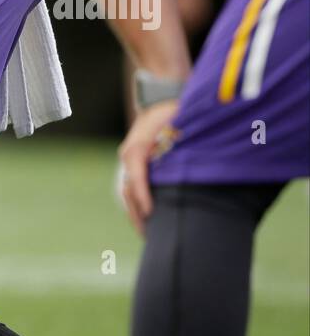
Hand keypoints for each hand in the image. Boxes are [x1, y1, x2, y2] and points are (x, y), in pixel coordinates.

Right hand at [117, 99, 178, 234]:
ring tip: (149, 235)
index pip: (136, 173)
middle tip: (150, 235)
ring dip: (137, 214)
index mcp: (138, 144)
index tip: (152, 213)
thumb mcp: (183, 118)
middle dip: (138, 213)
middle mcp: (130, 154)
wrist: (161, 100)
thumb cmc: (176, 109)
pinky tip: (150, 221)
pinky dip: (139, 206)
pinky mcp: (135, 167)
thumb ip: (188, 137)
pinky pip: (133, 190)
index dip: (143, 194)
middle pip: (128, 188)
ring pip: (128, 192)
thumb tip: (207, 157)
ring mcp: (130, 162)